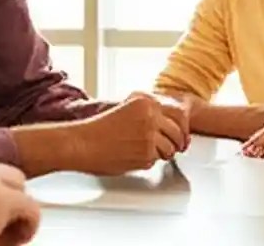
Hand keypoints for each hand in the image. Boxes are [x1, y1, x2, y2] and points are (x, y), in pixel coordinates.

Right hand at [71, 92, 190, 174]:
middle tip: (170, 148)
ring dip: (161, 154)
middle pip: (178, 133)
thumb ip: (147, 114)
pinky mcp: (146, 153)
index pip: (178, 114)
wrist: (81, 142)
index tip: (181, 134)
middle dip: (175, 143)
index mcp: (146, 102)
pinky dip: (146, 162)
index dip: (181, 128)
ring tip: (143, 152)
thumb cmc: (97, 129)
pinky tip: (131, 156)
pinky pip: (156, 161)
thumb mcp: (126, 110)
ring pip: (170, 149)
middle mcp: (151, 116)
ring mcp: (150, 135)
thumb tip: (166, 125)